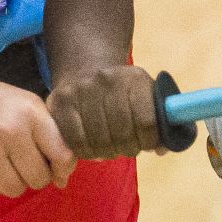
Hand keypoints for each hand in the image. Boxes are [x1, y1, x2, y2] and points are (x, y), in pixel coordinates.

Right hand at [0, 72, 77, 197]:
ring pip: (14, 189)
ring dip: (12, 182)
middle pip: (38, 178)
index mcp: (30, 112)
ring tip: (3, 164)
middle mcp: (8, 130)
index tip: (57, 169)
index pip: (62, 155)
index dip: (63, 168)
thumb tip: (62, 180)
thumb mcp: (27, 106)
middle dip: (35, 176)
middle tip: (24, 163)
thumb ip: (51, 137)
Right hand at [47, 63, 164, 159]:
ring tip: (111, 148)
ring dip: (108, 152)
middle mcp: (107, 80)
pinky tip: (93, 148)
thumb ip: (161, 121)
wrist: (85, 69)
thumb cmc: (123, 90)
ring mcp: (80, 90)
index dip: (149, 141)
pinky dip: (87, 152)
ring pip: (98, 141)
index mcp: (135, 78)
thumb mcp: (146, 95)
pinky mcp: (59, 102)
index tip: (147, 144)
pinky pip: (75, 142)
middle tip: (128, 148)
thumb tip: (162, 149)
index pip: (147, 121)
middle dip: (128, 148)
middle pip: (122, 134)